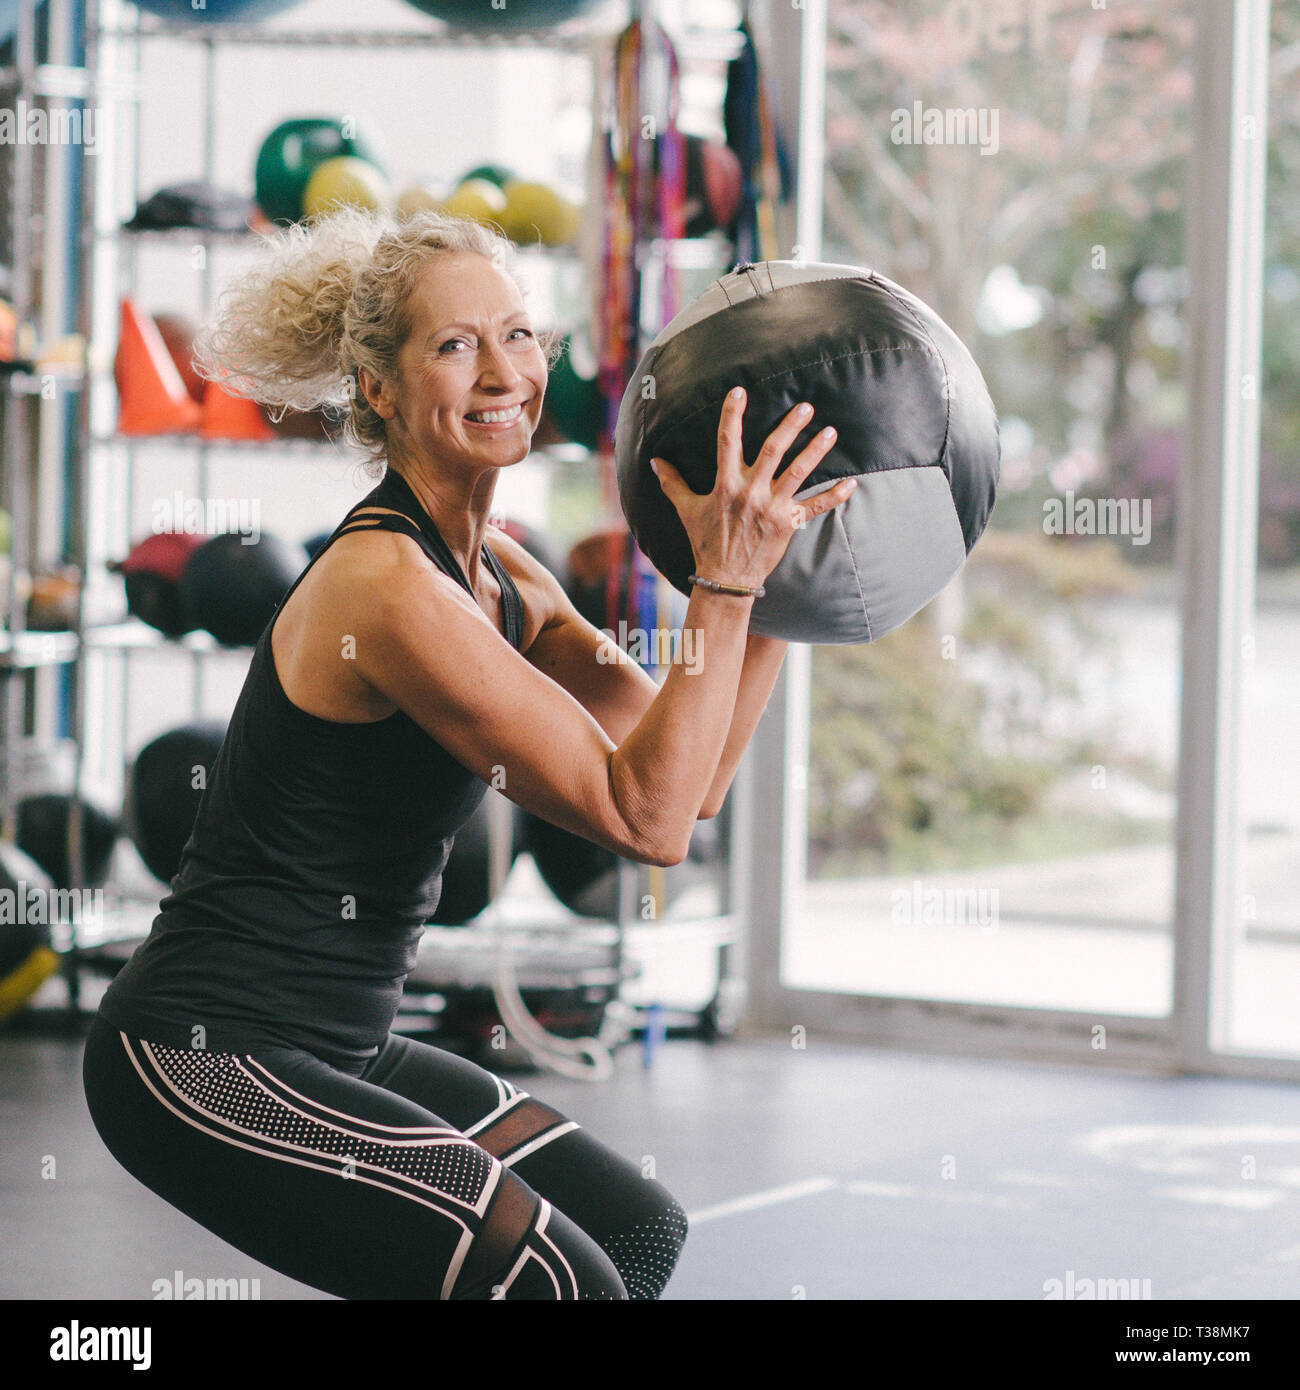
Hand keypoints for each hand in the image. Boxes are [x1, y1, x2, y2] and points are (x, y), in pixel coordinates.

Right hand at [650, 387, 855, 590]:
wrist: (725, 578)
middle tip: (806, 406)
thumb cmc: (706, 542)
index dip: (733, 415)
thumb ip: (673, 483)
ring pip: (798, 472)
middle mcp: (750, 492)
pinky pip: (815, 507)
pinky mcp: (788, 524)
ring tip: (831, 432)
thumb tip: (655, 462)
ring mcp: (771, 508)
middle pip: (772, 451)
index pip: (728, 441)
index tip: (740, 391)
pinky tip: (852, 483)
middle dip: (789, 427)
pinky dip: (834, 496)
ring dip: (815, 451)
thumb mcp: (686, 510)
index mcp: (726, 485)